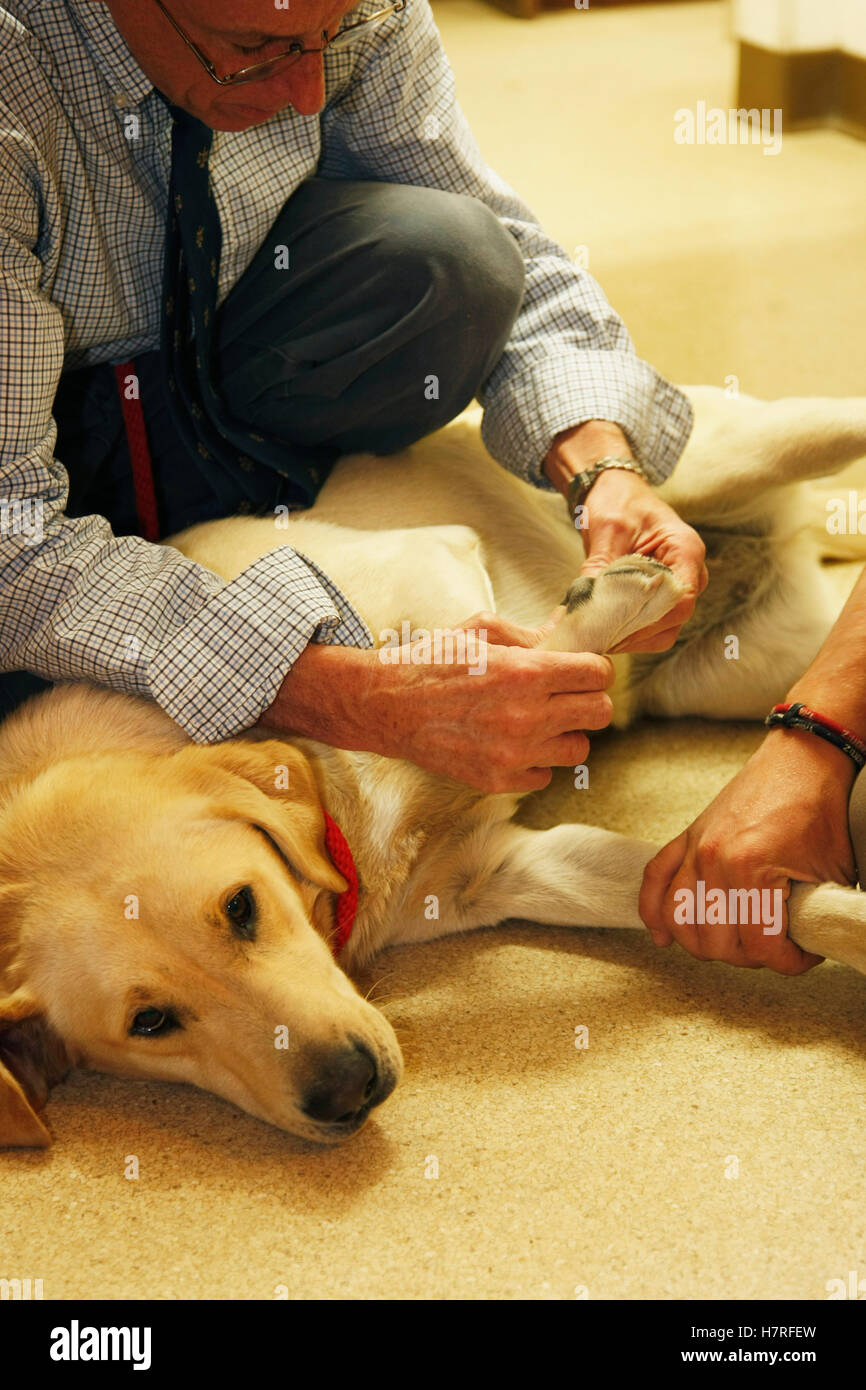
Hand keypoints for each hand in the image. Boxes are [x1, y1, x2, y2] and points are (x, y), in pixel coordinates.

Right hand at [258, 631, 614, 793]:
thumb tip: (570, 633)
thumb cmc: (433, 662)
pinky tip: (516, 744)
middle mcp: (527, 715)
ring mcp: (514, 753)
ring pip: (580, 749)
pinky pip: (546, 776)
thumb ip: (532, 635)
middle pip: (600, 713)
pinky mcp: (498, 780)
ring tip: (541, 723)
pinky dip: (537, 762)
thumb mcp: (483, 631)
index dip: (593, 669)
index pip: (598, 674)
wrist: (388, 704)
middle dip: (587, 700)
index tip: (580, 671)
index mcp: (527, 671)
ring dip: (565, 734)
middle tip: (567, 696)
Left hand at [544, 419, 706, 652]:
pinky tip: (604, 631)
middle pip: (674, 619)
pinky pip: (655, 627)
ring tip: (598, 636)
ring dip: (633, 637)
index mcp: (685, 549)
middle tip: (598, 636)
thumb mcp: (607, 531)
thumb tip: (580, 607)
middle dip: (636, 630)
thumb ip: (600, 568)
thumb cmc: (618, 503)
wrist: (617, 494)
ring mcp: (680, 588)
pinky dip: (631, 633)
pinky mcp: (664, 598)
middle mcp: (691, 572)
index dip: (649, 617)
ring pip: (666, 630)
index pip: (680, 598)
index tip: (615, 624)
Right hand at [639, 728, 856, 973]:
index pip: (761, 946)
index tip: (803, 955)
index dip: (789, 961)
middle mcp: (713, 860)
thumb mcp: (831, 870)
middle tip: (774, 946)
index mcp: (751, 868)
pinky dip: (653, 913)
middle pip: (716, 943)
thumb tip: (802, 947)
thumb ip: (813, 915)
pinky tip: (662, 936)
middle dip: (750, 955)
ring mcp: (694, 848)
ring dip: (705, 944)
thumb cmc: (820, 805)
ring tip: (735, 943)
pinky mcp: (686, 838)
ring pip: (679, 920)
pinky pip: (654, 881)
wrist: (804, 759)